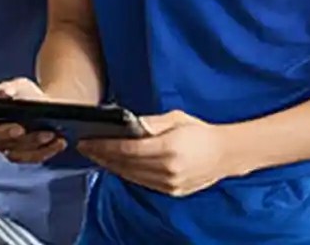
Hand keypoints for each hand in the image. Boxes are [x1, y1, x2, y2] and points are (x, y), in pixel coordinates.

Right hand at [0, 78, 65, 163]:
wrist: (41, 104)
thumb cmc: (24, 94)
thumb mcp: (17, 86)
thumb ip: (9, 89)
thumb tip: (5, 93)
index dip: (0, 132)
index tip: (19, 128)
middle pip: (6, 146)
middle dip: (28, 140)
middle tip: (46, 132)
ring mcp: (11, 150)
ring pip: (22, 155)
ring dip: (40, 146)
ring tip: (55, 135)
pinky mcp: (27, 156)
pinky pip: (36, 157)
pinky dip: (49, 150)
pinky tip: (61, 142)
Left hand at [77, 110, 241, 196]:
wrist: (226, 154)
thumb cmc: (199, 132)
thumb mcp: (175, 118)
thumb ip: (149, 122)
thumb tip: (125, 123)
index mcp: (168, 149)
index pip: (126, 149)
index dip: (103, 146)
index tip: (86, 140)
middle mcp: (168, 170)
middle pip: (125, 164)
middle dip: (101, 155)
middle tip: (84, 146)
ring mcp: (170, 184)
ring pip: (131, 176)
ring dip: (110, 165)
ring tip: (95, 155)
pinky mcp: (172, 191)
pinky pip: (142, 182)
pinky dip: (126, 173)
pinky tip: (115, 164)